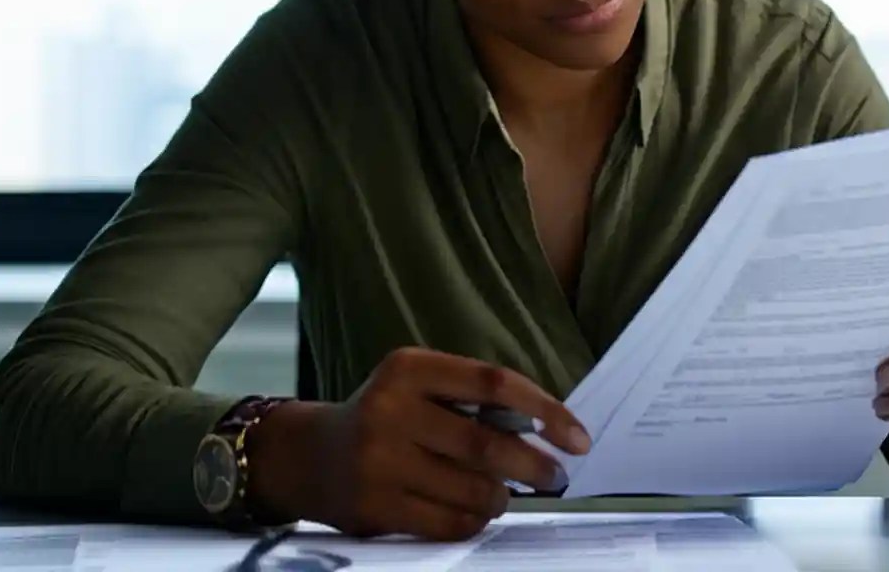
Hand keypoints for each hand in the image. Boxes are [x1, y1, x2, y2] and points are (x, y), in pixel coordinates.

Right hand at [247, 347, 590, 540]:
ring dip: (502, 497)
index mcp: (409, 367)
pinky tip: (474, 512)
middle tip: (557, 476)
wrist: (310, 456)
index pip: (494, 383)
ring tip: (503, 494)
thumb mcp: (418, 386)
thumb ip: (473, 399)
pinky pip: (450, 522)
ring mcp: (378, 460)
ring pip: (472, 489)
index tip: (578, 437)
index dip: (544, 411)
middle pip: (487, 444)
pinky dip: (475, 520)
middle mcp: (390, 408)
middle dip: (535, 465)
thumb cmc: (387, 417)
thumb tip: (548, 430)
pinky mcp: (374, 505)